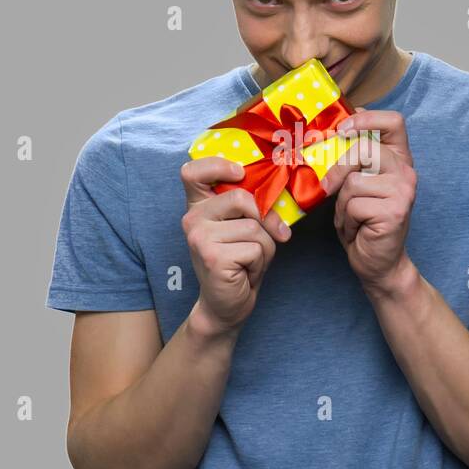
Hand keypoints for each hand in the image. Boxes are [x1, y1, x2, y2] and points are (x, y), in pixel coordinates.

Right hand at [180, 156, 289, 335]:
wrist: (226, 303)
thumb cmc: (239, 261)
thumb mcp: (244, 228)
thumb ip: (252, 208)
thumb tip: (275, 203)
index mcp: (198, 206)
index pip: (193, 171)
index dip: (218, 165)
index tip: (239, 174)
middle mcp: (192, 219)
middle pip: (242, 198)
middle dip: (264, 221)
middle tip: (257, 242)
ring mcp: (199, 237)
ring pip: (255, 227)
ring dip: (264, 247)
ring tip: (248, 261)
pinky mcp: (213, 257)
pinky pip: (256, 248)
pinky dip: (260, 263)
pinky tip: (245, 272)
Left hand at [319, 107, 416, 292]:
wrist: (378, 262)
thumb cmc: (363, 221)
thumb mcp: (356, 184)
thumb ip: (352, 161)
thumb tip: (326, 135)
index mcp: (398, 159)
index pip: (394, 121)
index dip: (366, 118)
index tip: (341, 130)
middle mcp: (406, 171)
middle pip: (366, 149)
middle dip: (339, 169)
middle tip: (328, 188)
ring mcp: (403, 191)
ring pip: (354, 182)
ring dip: (342, 204)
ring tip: (351, 218)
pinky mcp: (395, 211)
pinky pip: (354, 205)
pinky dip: (347, 220)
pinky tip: (357, 229)